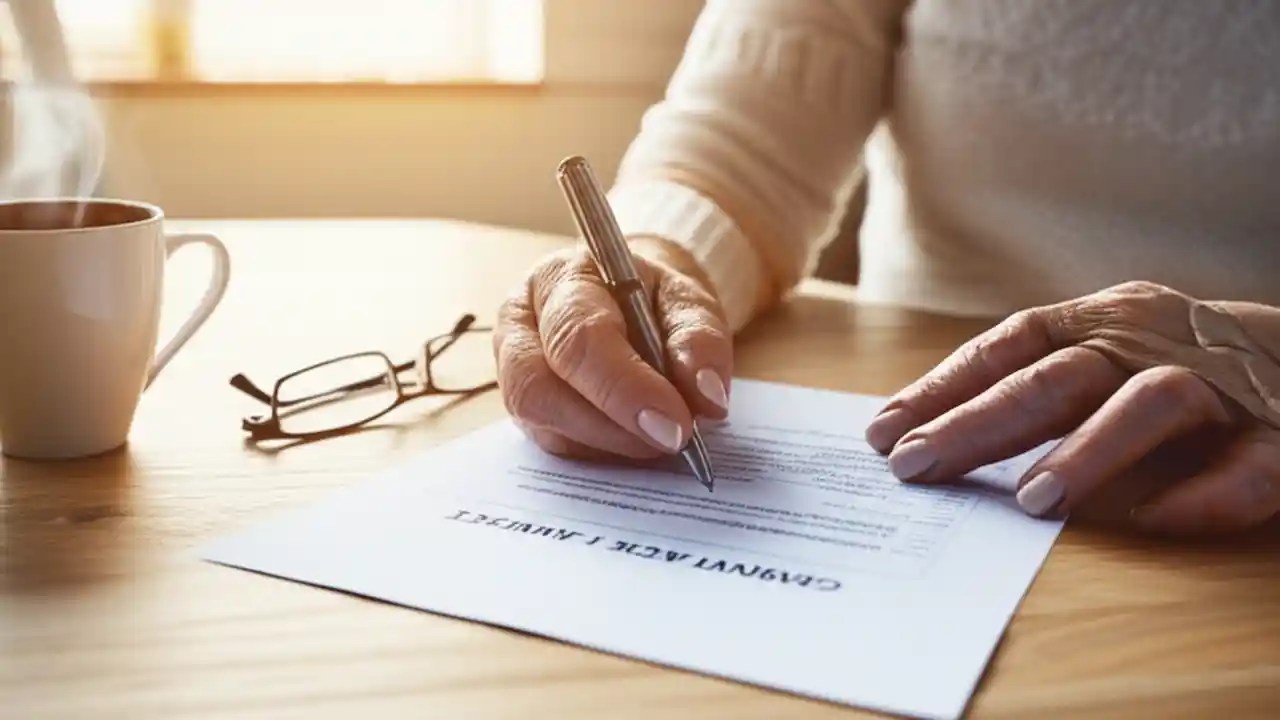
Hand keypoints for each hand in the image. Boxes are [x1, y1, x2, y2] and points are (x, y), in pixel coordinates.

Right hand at [493, 238, 731, 459]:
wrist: (628, 301)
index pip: (579, 337)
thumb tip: (707, 397)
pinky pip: (551, 443)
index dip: (625, 388)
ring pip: (541, 422)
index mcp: (562, 279)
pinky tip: (634, 442)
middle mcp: (521, 322)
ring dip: (606, 442)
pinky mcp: (522, 409)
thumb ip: (698, 340)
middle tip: (671, 442)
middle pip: (539, 387)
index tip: (676, 426)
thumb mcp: (688, 302)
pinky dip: (598, 452)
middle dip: (610, 425)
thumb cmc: (652, 299)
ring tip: (658, 438)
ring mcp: (511, 369)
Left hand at [864, 282, 1279, 534]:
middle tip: (917, 464)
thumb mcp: (1105, 359)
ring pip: (1150, 405)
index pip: (1011, 346)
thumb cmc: (1180, 367)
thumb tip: (925, 438)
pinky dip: (1205, 492)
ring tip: (1032, 500)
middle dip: (981, 422)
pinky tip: (1155, 520)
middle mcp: (1153, 343)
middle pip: (1059, 377)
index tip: (883, 430)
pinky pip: (1251, 463)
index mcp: (1104, 322)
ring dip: (1088, 452)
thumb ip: (1034, 390)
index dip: (946, 385)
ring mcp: (1221, 385)